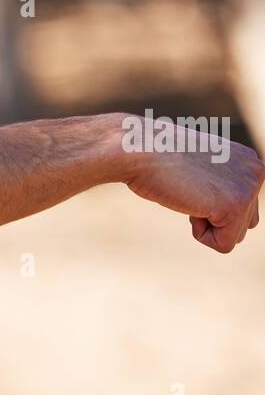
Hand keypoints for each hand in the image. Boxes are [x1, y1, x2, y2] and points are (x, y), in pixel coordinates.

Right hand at [124, 127, 263, 252]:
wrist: (140, 150)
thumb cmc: (157, 159)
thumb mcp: (199, 168)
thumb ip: (219, 184)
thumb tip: (219, 208)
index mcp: (249, 161)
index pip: (242, 209)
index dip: (209, 205)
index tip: (190, 181)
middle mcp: (256, 172)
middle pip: (243, 225)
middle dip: (213, 218)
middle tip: (189, 189)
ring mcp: (249, 188)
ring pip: (235, 236)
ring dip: (206, 225)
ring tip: (189, 194)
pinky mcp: (235, 206)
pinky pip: (223, 244)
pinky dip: (200, 234)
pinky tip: (189, 203)